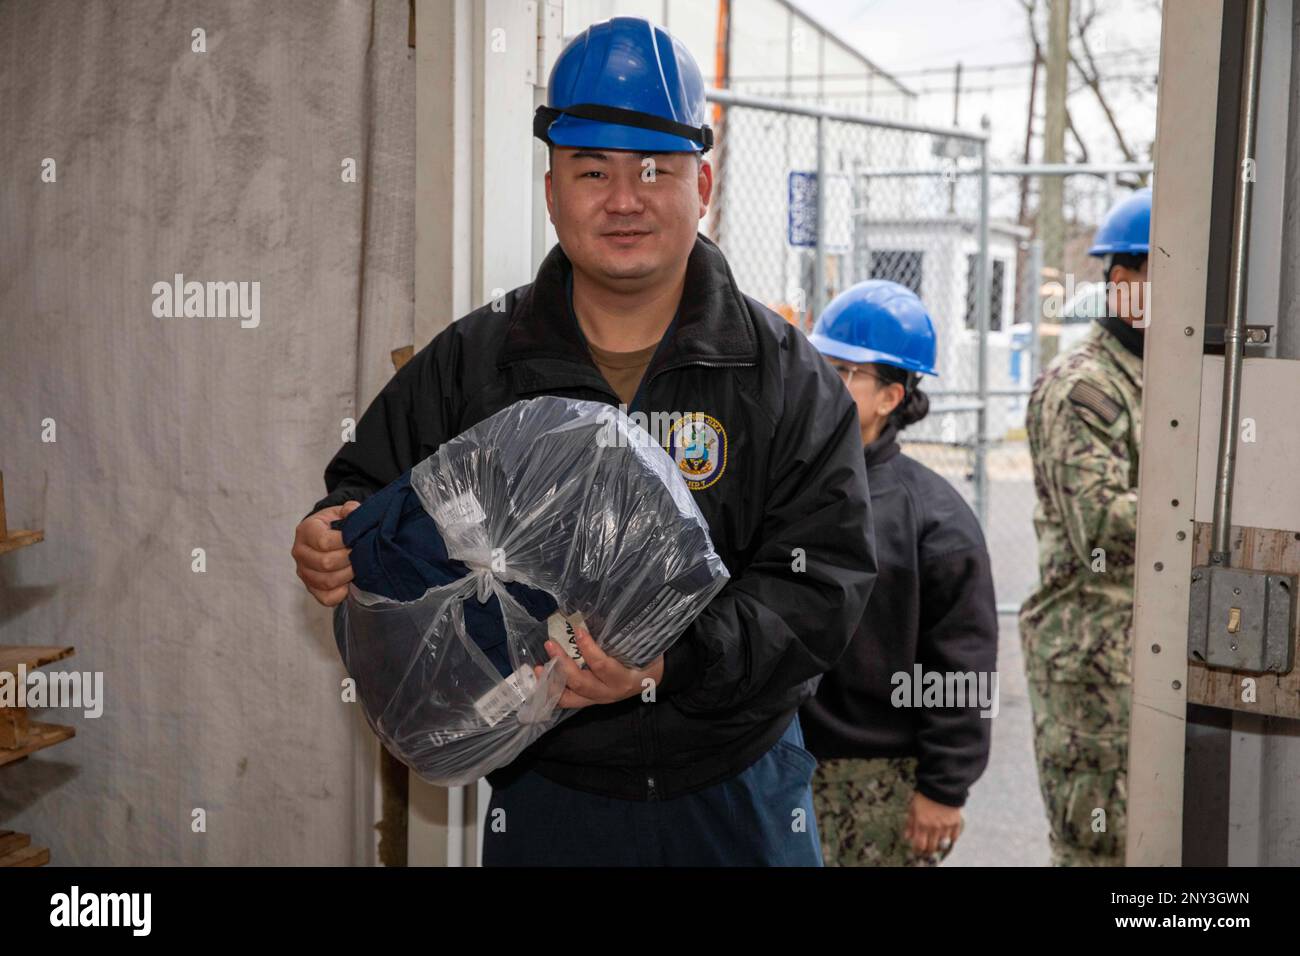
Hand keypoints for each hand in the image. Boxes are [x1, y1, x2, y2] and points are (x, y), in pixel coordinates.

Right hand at [292, 501, 361, 605]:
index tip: (357, 540)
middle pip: (325, 563)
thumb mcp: (340, 512)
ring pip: (326, 581)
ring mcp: (303, 571)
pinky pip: (325, 598)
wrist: (323, 536)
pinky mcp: (310, 587)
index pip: (324, 542)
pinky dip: (340, 593)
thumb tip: (353, 511)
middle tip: (361, 556)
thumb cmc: (334, 525)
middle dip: (349, 560)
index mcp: (306, 530)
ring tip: (358, 567)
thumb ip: (349, 509)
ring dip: (347, 576)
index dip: (345, 543)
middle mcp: (300, 552)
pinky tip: (349, 584)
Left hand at [532, 627, 663, 708]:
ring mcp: (597, 700)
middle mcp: (608, 693)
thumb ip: (619, 639)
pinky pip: (567, 701)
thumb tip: (593, 618)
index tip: (578, 630)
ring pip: (570, 697)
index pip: (602, 666)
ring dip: (551, 681)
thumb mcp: (639, 649)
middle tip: (550, 644)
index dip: (588, 649)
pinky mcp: (588, 702)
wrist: (652, 681)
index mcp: (623, 679)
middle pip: (581, 682)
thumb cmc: (646, 659)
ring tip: (537, 668)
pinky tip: (540, 681)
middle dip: (562, 664)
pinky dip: (552, 692)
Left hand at [905, 791, 962, 855]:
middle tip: (927, 847)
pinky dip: (950, 839)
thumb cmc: (924, 795)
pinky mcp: (956, 823)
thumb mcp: (913, 808)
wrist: (941, 785)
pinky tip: (946, 835)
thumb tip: (907, 837)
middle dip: (928, 850)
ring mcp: (946, 826)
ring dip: (939, 844)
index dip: (918, 850)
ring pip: (943, 844)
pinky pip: (954, 837)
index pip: (920, 846)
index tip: (917, 849)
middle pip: (932, 848)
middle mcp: (934, 827)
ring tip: (936, 840)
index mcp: (922, 824)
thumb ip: (910, 824)